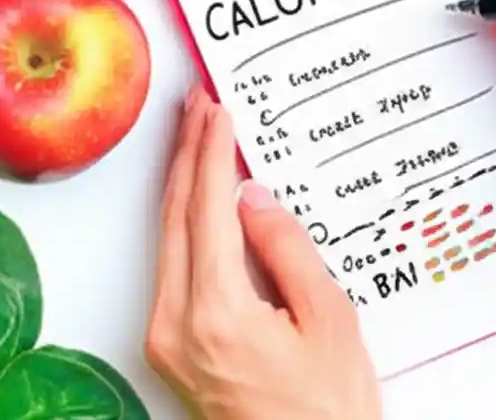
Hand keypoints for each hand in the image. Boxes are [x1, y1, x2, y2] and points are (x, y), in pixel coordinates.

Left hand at [146, 87, 381, 419]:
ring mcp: (166, 339)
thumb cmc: (328, 408)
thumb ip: (287, 250)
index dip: (210, 152)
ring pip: (166, 239)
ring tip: (194, 138)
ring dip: (179, 184)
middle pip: (172, 216)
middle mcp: (176, 324)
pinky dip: (183, 223)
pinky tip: (197, 201)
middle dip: (184, 154)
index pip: (207, 209)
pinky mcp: (171, 348)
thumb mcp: (329, 319)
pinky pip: (171, 267)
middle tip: (197, 106)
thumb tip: (253, 196)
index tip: (216, 110)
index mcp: (216, 313)